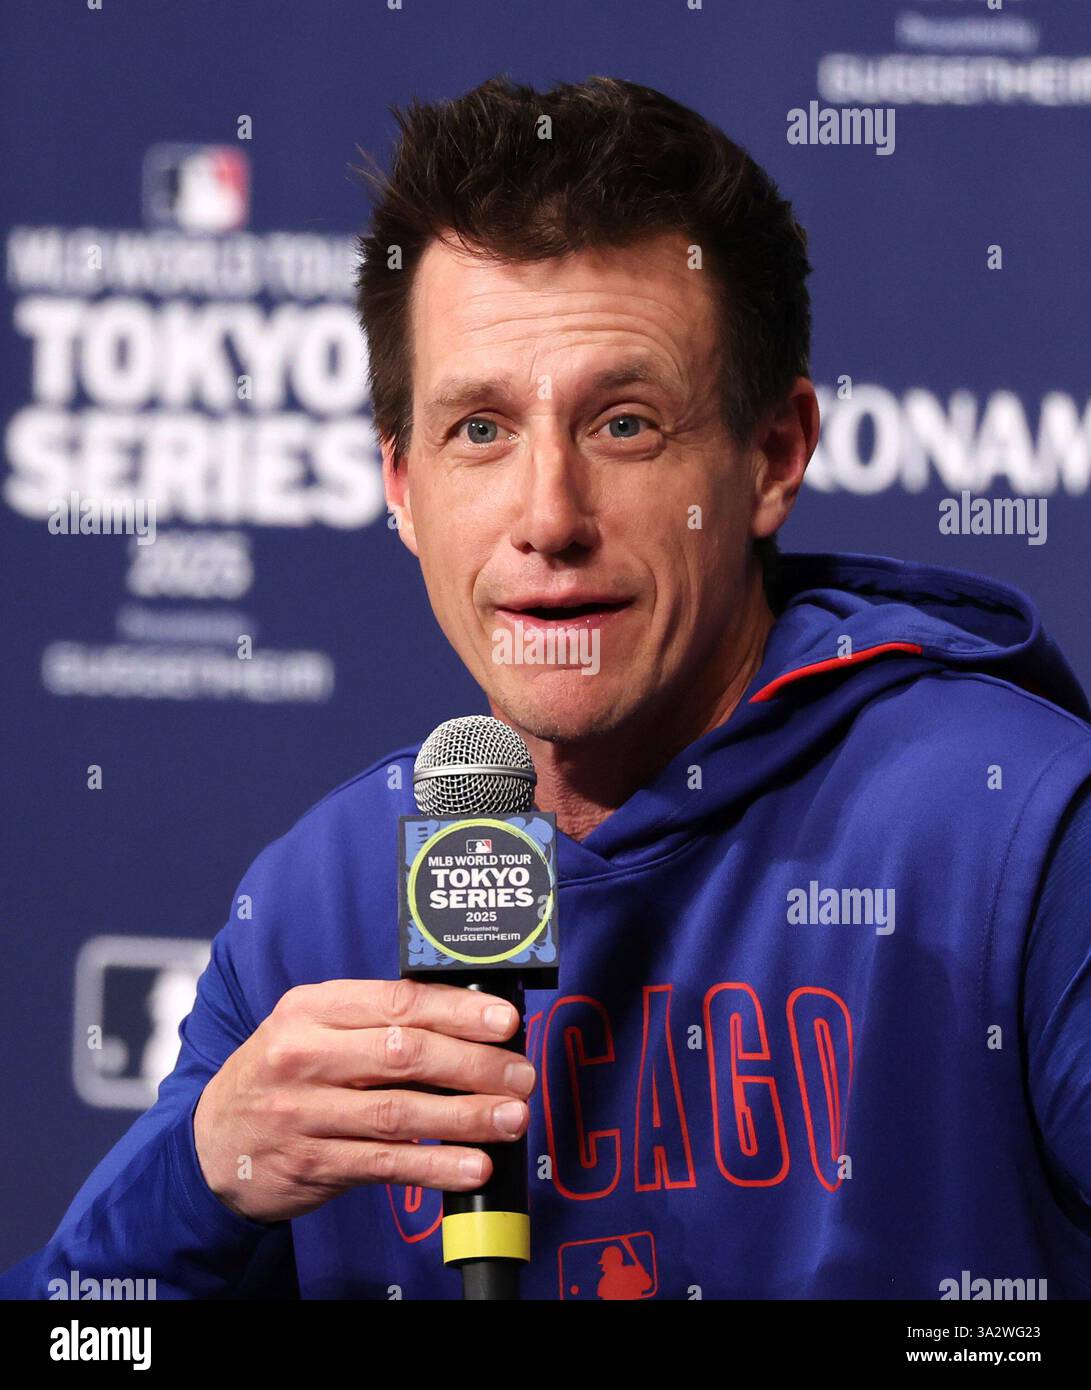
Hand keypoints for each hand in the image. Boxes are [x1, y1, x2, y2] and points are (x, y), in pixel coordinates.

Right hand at [193, 978, 534, 1222]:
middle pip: (403, 1054)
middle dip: (473, 1064)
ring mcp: (303, 1112)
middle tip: (520, 1074)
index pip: (396, 1001)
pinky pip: (384, 1164)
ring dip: (465, 1117)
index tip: (505, 1021)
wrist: (211, 1143)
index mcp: (310, 1008)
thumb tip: (468, 1022)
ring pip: (399, 1111)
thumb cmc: (281, 1074)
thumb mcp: (311, 1028)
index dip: (457, 1011)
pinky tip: (473, 1166)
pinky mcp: (310, 1163)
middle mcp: (303, 1056)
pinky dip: (435, 1165)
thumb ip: (375, 1021)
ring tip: (512, 1118)